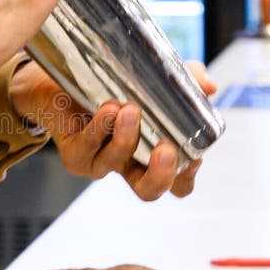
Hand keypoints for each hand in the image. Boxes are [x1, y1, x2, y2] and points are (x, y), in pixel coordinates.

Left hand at [10, 59, 216, 200]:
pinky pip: (88, 148)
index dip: (186, 176)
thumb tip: (208, 86)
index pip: (177, 182)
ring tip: (128, 109)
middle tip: (166, 150)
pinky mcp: (75, 155)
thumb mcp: (154, 78)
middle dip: (160, 175)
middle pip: (148, 190)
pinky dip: (99, 128)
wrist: (61, 81)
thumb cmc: (112, 85)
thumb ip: (186, 80)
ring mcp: (100, 162)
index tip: (193, 156)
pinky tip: (108, 110)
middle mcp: (128, 164)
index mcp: (152, 154)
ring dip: (126, 138)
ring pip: (115, 163)